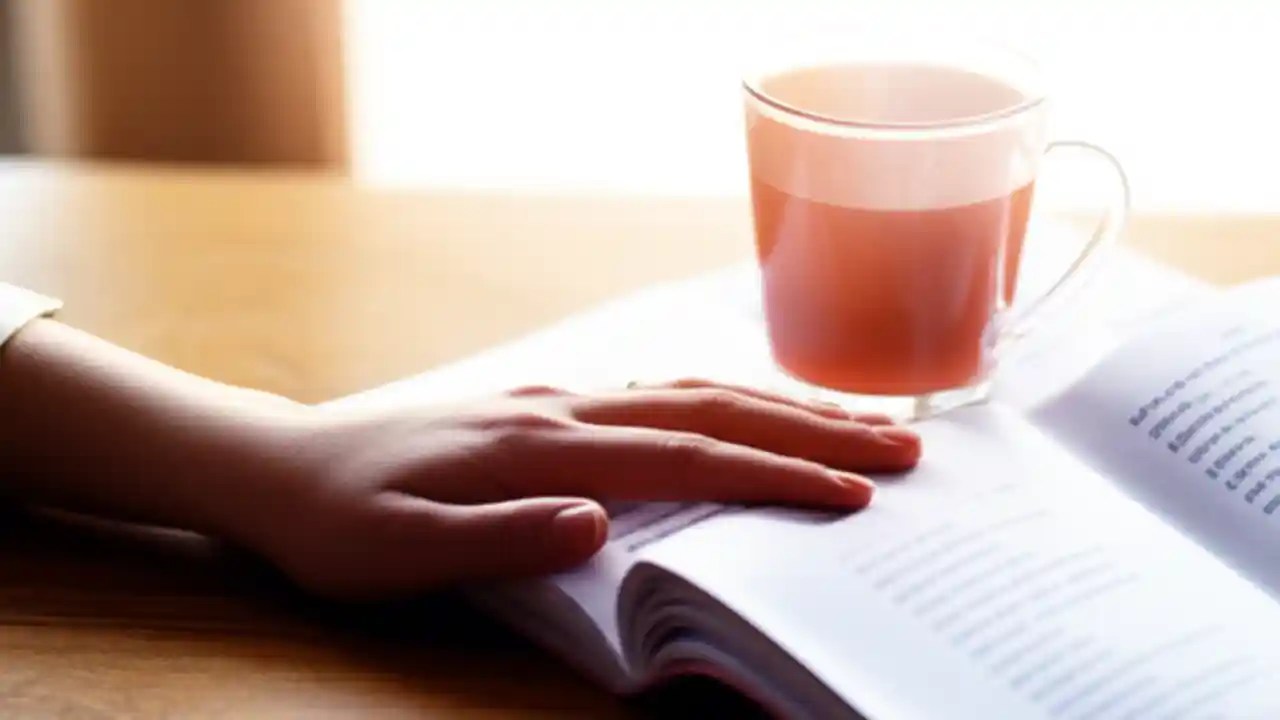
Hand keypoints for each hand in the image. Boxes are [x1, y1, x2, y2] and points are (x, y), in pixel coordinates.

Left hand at [244, 380, 919, 599]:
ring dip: (781, 405)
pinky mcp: (545, 404)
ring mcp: (556, 400)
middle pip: (711, 407)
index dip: (773, 476)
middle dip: (812, 430)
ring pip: (691, 387)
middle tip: (904, 449)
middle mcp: (561, 410)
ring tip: (859, 423)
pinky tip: (751, 407)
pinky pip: (657, 390)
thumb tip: (601, 527)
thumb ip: (498, 537)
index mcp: (538, 447)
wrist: (280, 468)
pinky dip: (725, 395)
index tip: (855, 499)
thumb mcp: (398, 554)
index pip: (683, 457)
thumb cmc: (338, 524)